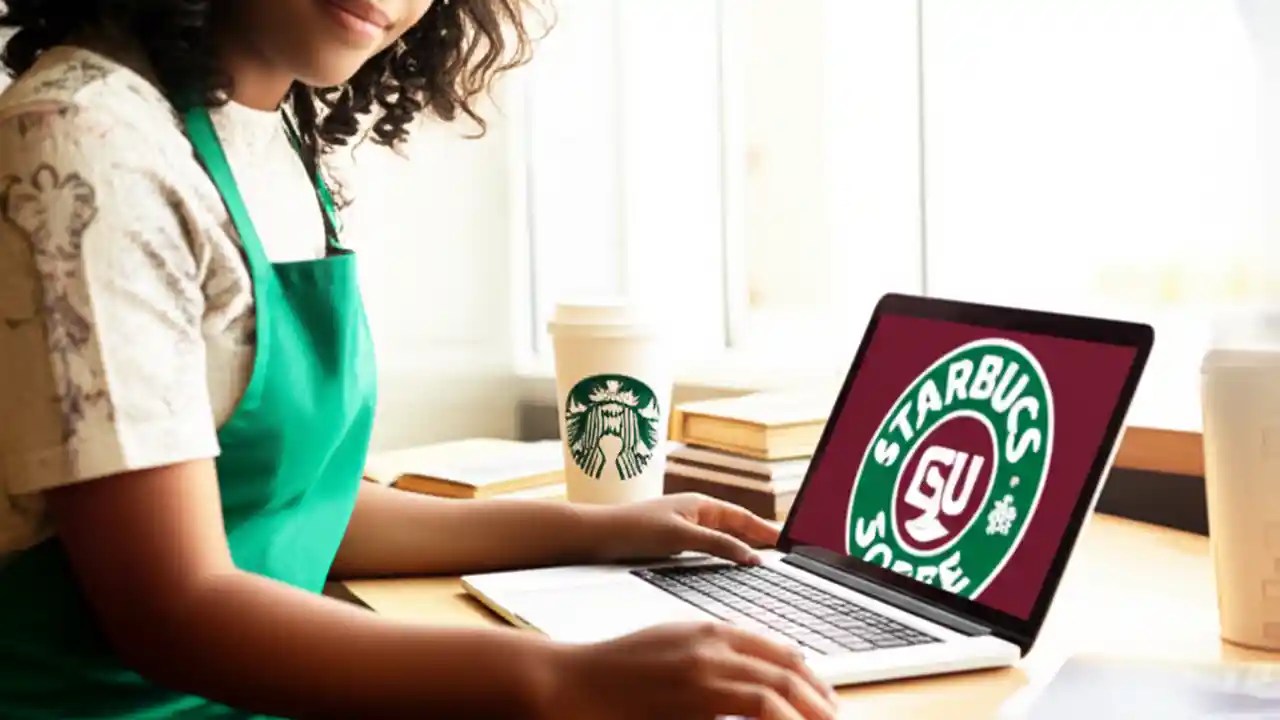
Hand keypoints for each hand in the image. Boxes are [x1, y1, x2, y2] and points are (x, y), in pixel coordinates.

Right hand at [550, 622, 838, 719]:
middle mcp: (713, 648)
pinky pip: (750, 710)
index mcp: (711, 631)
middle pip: (786, 671)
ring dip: (805, 714)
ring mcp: (702, 676)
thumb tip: (753, 673)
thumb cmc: (617, 668)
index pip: (780, 650)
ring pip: (774, 693)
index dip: (811, 675)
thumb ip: (713, 651)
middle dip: (818, 698)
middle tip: (834, 718)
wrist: (573, 681)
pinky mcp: (691, 703)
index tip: (825, 697)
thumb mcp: (672, 643)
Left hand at [587, 493, 780, 565]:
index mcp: (701, 504)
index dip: (765, 529)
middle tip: (782, 550)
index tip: (787, 540)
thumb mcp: (683, 537)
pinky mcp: (672, 540)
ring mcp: (684, 525)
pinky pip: (707, 546)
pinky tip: (726, 564)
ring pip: (722, 536)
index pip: (743, 517)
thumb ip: (718, 545)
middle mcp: (695, 512)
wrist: (597, 535)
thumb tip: (751, 556)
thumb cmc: (635, 529)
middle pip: (735, 525)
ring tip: (761, 558)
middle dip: (758, 536)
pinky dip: (723, 553)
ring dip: (741, 545)